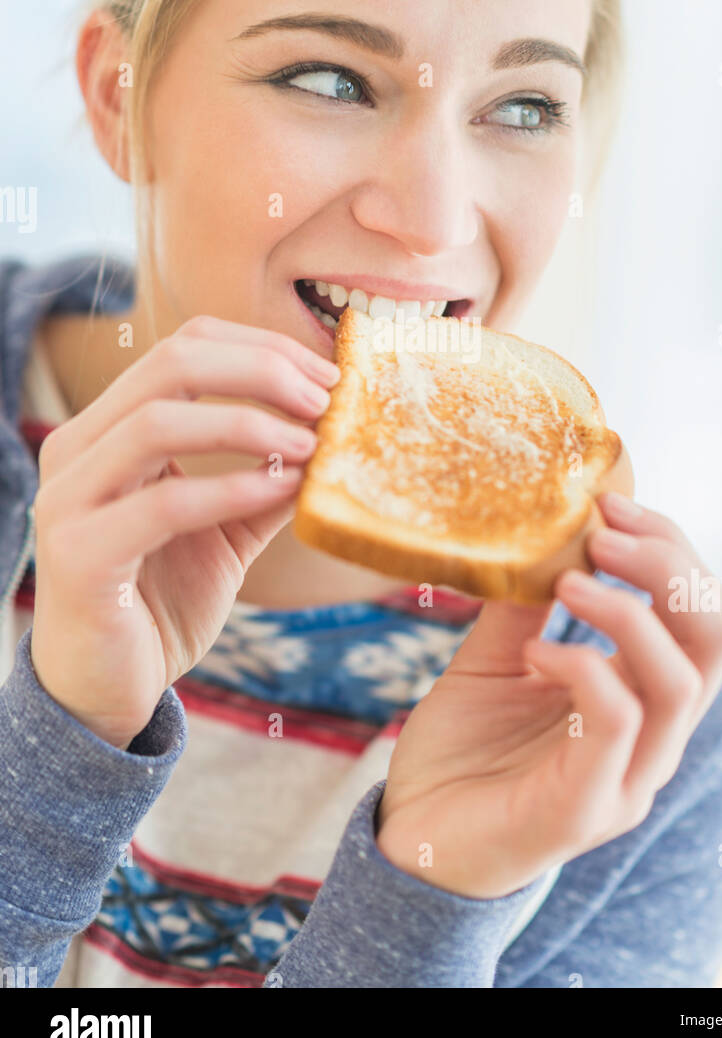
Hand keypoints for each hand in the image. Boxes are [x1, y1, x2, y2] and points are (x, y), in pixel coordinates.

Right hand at [30, 315, 338, 749]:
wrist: (106, 692)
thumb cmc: (162, 602)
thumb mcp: (229, 529)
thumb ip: (269, 478)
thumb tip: (337, 436)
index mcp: (109, 429)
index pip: (185, 346)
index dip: (263, 349)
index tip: (329, 376)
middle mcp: (78, 449)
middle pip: (172, 363)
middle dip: (263, 371)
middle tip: (327, 400)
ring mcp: (68, 499)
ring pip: (159, 421)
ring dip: (250, 424)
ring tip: (312, 443)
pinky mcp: (78, 554)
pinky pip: (164, 503)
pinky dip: (231, 488)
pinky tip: (282, 490)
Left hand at [375, 493, 721, 897]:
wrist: (411, 838)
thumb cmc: (462, 752)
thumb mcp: (495, 658)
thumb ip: (526, 605)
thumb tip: (542, 528)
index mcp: (642, 698)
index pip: (699, 612)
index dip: (669, 548)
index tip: (610, 504)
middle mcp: (652, 740)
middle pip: (713, 638)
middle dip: (669, 566)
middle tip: (604, 529)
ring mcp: (627, 779)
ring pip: (679, 680)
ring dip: (628, 610)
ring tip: (570, 582)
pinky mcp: (585, 810)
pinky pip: (616, 723)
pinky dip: (583, 666)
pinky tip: (537, 654)